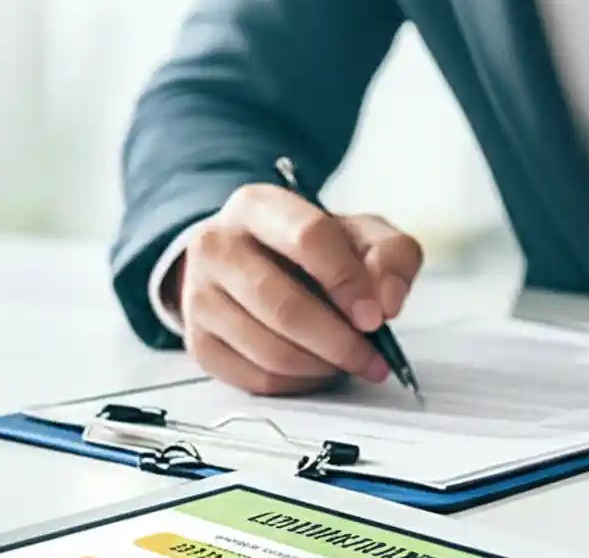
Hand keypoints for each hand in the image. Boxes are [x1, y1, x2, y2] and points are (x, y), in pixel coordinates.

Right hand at [175, 183, 422, 395]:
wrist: (252, 259)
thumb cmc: (310, 248)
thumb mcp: (360, 234)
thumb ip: (390, 255)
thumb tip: (387, 302)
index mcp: (258, 206)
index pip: (308, 238)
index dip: (349, 282)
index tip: (376, 315)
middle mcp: (217, 245)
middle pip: (284, 305)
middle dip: (339, 341)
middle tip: (371, 355)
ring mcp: (199, 296)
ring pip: (269, 350)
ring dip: (323, 366)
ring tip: (348, 360)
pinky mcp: (198, 341)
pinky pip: (255, 378)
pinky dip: (298, 383)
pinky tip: (317, 369)